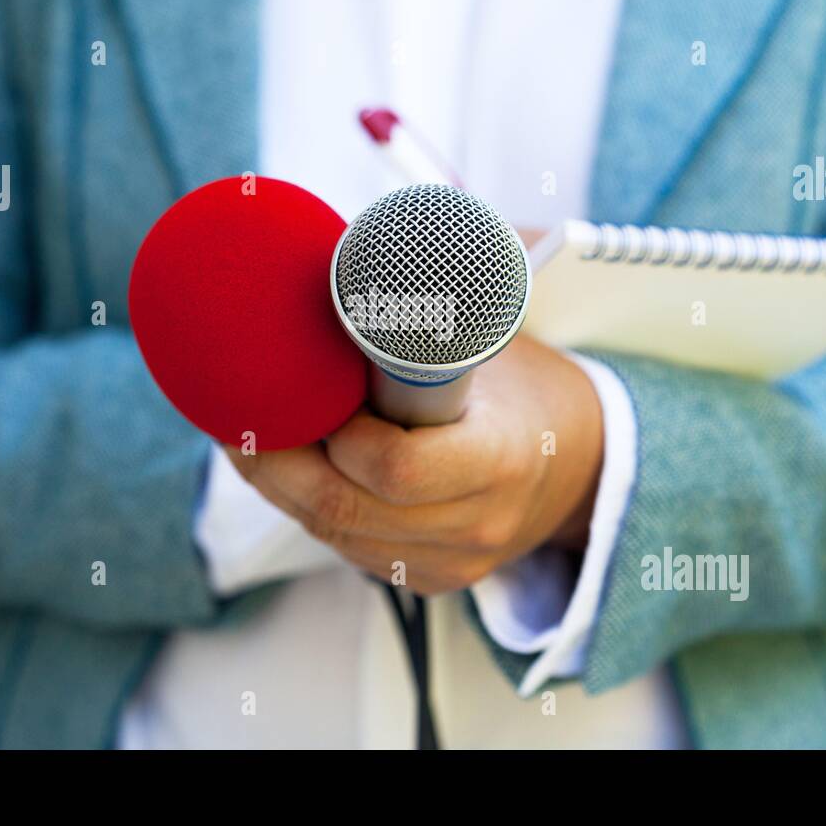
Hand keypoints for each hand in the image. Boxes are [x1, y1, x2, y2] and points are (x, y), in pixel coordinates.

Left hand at [225, 335, 603, 594]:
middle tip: (239, 418)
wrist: (586, 467)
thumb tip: (361, 245)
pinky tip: (291, 473)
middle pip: (345, 509)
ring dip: (282, 489)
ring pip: (337, 537)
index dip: (334, 434)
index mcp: (501, 459)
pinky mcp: (432, 579)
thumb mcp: (502, 342)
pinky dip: (312, 511)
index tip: (298, 392)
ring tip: (252, 438)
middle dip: (276, 464)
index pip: (394, 467)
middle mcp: (477, 523)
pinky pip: (352, 552)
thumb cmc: (532, 390)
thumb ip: (440, 310)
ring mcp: (454, 562)